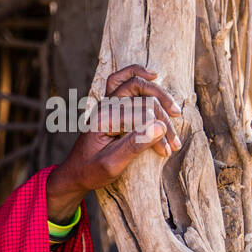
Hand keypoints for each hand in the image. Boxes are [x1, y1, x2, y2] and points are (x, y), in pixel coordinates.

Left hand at [45, 64, 181, 222]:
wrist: (74, 174)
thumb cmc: (91, 172)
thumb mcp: (112, 165)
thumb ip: (134, 145)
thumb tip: (160, 126)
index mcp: (103, 119)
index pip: (141, 110)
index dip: (159, 128)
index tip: (167, 149)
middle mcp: (104, 107)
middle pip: (138, 89)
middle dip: (161, 105)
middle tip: (176, 121)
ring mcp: (106, 105)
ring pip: (132, 82)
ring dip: (156, 92)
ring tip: (175, 110)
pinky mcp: (110, 108)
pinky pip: (123, 82)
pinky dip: (139, 78)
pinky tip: (154, 77)